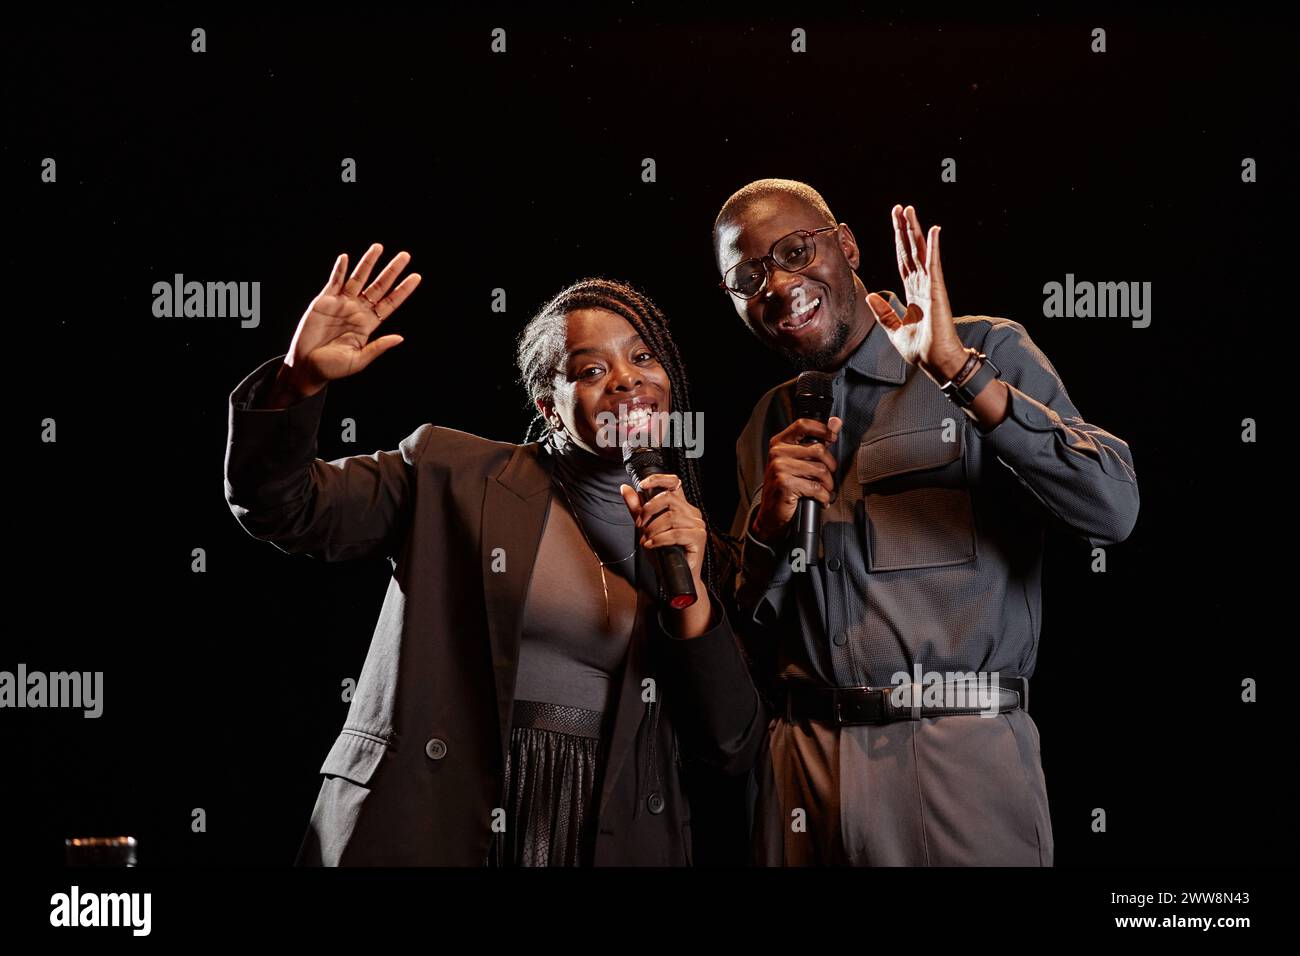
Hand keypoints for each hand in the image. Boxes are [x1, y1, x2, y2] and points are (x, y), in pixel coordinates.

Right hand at [280, 243, 421, 394]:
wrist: (306, 366)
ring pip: (358, 279)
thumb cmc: (331, 368)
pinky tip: (346, 259)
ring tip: (378, 247)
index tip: (416, 277)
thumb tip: (399, 338)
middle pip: (379, 286)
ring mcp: (341, 304)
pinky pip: (334, 282)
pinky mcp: (324, 301)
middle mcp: (357, 311)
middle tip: (405, 255)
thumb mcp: (358, 360)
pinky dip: (339, 270)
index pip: (390, 303)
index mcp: (368, 324)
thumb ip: (377, 347)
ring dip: (368, 263)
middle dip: (391, 271)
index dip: (403, 290)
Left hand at [619, 474, 708, 590]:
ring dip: (653, 529)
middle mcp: (691, 512)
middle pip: (668, 498)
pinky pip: (676, 533)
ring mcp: (697, 524)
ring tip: (646, 539)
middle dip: (649, 510)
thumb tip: (625, 488)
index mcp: (681, 507)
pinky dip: (660, 539)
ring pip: (671, 516)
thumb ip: (637, 509)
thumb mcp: (645, 528)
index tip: (643, 485)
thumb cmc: (664, 553)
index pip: (674, 482)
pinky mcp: (698, 537)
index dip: (659, 479)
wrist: (674, 577)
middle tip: (640, 525)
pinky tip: (652, 545)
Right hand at [752, 416, 841, 543]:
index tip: (832, 437)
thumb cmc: (786, 485)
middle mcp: (777, 453)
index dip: (822, 429)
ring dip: (828, 485)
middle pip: (819, 450)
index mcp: (779, 443)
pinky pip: (816, 488)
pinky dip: (823, 497)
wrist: (771, 513)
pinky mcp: (785, 484)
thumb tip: (835, 422)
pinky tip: (820, 500)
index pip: (803, 425)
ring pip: (820, 471)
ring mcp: (779, 468)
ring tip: (824, 490)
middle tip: (827, 477)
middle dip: (830, 466)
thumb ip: (816, 439)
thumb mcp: (798, 460)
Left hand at [866, 205, 966, 381]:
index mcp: (913, 293)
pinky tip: (933, 230)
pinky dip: (933, 247)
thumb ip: (883, 312)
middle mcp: (922, 285)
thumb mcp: (894, 329)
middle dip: (904, 229)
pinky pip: (934, 264)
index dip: (899, 242)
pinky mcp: (937, 291)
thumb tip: (871, 295)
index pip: (903, 260)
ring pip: (921, 252)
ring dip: (915, 230)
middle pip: (911, 251)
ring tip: (910, 211)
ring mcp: (931, 286)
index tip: (895, 223)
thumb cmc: (921, 349)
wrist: (936, 362)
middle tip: (900, 208)